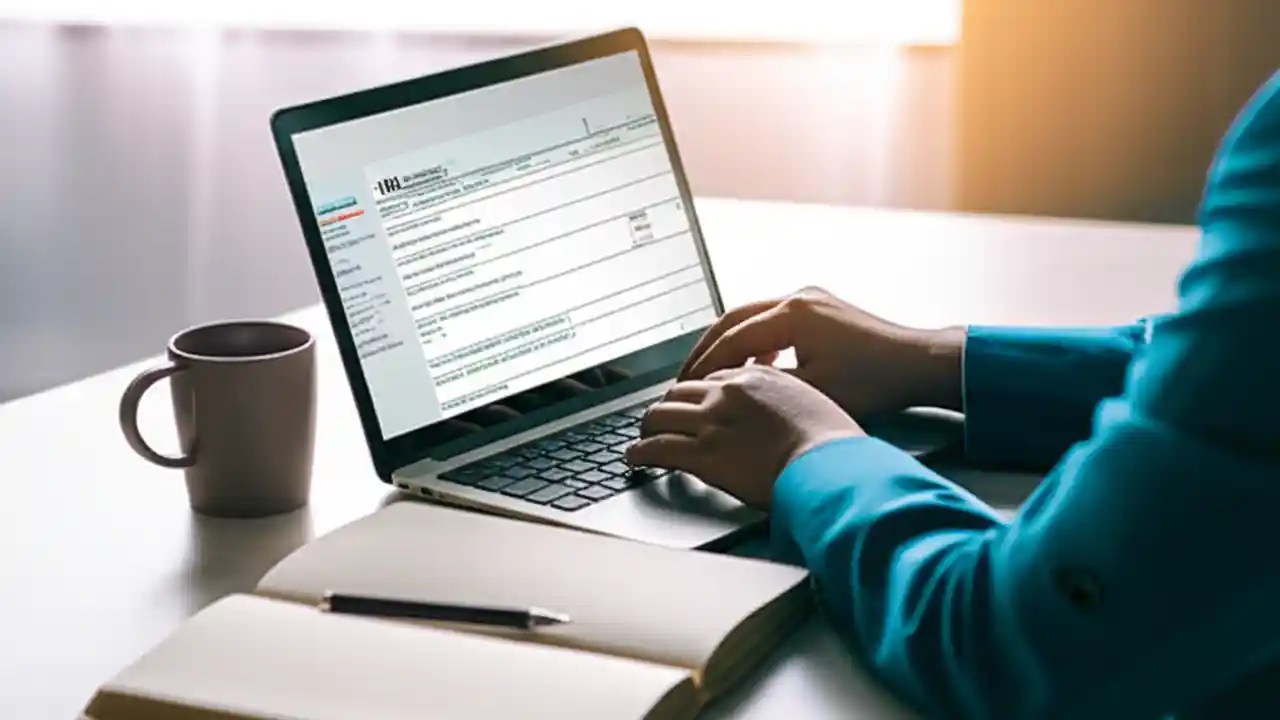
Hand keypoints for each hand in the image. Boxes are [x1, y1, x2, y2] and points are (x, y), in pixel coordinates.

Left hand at [625, 364, 862, 508]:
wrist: (830, 466)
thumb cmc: (834, 445)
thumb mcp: (816, 404)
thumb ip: (790, 401)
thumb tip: (783, 413)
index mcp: (758, 376)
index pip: (714, 379)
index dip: (700, 393)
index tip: (696, 404)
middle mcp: (729, 392)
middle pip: (681, 391)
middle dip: (669, 405)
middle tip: (663, 418)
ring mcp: (712, 421)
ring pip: (661, 414)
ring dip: (648, 426)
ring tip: (643, 436)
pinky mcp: (701, 453)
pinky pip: (656, 448)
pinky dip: (640, 452)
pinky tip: (635, 458)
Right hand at [681, 286, 964, 418]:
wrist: (918, 363)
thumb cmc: (875, 381)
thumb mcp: (813, 392)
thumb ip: (766, 388)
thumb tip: (729, 394)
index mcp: (793, 315)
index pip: (733, 339)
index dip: (705, 365)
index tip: (686, 386)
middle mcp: (798, 298)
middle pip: (733, 318)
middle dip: (707, 348)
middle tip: (685, 374)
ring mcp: (810, 298)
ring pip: (752, 316)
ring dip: (730, 343)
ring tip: (713, 371)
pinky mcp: (821, 307)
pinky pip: (774, 319)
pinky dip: (756, 340)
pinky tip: (755, 367)